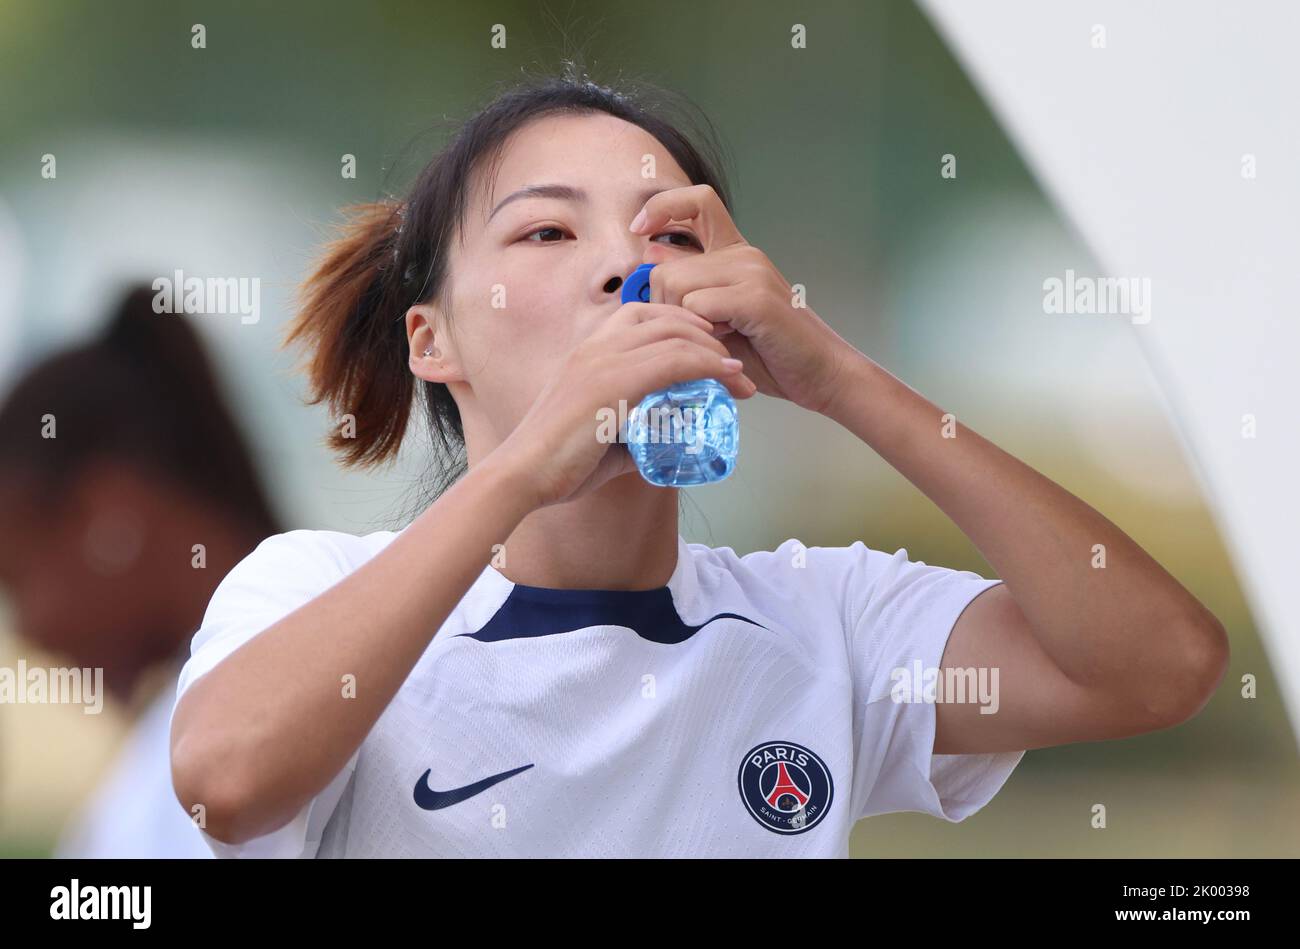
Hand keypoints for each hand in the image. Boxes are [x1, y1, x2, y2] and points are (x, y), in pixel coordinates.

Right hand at [492, 302, 757, 509]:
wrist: (522, 475)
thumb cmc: (557, 465)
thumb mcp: (601, 439)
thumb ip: (630, 436)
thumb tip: (659, 447)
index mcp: (588, 352)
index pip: (642, 315)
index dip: (682, 324)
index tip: (710, 348)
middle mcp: (595, 347)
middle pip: (664, 317)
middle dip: (706, 334)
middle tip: (731, 364)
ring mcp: (603, 361)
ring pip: (674, 335)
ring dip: (714, 350)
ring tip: (737, 375)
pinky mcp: (612, 384)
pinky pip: (672, 361)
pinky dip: (706, 365)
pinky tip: (726, 376)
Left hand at [631, 184, 861, 415]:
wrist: (819, 373)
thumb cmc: (769, 352)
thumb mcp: (719, 316)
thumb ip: (687, 284)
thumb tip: (649, 253)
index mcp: (735, 252)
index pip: (696, 202)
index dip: (662, 207)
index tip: (640, 230)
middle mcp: (744, 254)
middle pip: (666, 267)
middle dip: (664, 306)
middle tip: (694, 332)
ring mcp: (751, 271)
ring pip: (677, 286)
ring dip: (684, 322)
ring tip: (716, 339)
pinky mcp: (756, 296)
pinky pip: (699, 307)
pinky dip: (704, 333)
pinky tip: (728, 345)